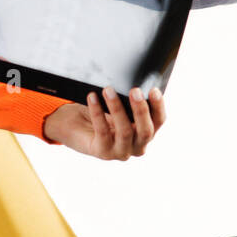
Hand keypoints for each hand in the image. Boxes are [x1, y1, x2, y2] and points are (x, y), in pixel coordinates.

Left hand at [41, 86, 164, 160]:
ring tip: (108, 90)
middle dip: (141, 110)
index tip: (154, 90)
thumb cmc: (103, 113)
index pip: (159, 121)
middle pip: (146, 131)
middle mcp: (137, 146)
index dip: (158, 106)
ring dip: (117, 109)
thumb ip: (131, 100)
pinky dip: (97, 112)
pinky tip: (93, 98)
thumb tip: (135, 83)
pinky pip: (102, 131)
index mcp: (146, 133)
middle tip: (135, 91)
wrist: (77, 127)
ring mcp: (121, 152)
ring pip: (125, 132)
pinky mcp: (103, 152)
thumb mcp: (121, 106)